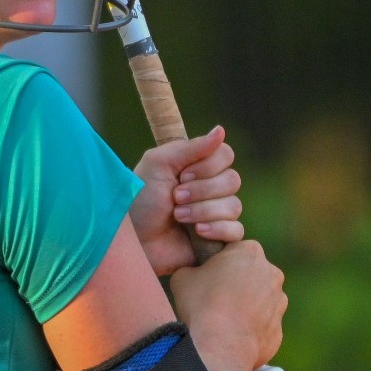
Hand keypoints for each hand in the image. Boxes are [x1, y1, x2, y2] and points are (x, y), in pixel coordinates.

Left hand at [128, 126, 241, 275]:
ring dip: (203, 210)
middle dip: (202, 190)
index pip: (226, 155)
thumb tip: (220, 130)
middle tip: (175, 198)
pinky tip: (197, 232)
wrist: (133, 239)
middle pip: (232, 180)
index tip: (182, 175)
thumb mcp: (157, 164)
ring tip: (178, 217)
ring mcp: (215, 214)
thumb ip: (190, 147)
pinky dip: (217, 229)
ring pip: (234, 206)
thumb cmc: (139, 200)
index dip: (208, 165)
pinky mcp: (217, 239)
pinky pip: (236, 231)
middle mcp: (210, 188)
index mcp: (196, 167)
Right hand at [168, 239, 285, 370]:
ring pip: (259, 300)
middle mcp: (272, 273)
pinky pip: (261, 325)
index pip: (234, 250)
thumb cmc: (202, 305)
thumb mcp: (182, 276)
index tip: (206, 277)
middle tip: (212, 298)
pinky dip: (248, 329)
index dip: (218, 262)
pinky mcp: (278, 329)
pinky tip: (231, 336)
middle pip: (250, 274)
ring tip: (221, 320)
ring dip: (244, 306)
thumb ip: (192, 269)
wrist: (220, 347)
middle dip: (236, 283)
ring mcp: (279, 303)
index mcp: (250, 251)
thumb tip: (193, 275)